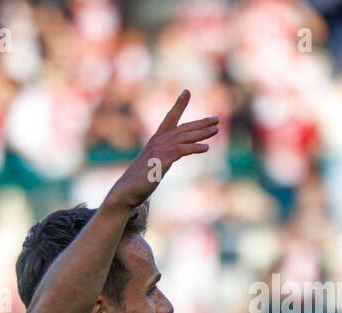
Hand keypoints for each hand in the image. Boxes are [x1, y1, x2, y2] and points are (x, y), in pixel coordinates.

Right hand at [105, 90, 218, 209]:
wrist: (125, 191)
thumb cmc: (138, 181)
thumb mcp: (152, 164)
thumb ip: (163, 157)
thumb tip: (170, 157)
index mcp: (155, 140)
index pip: (169, 118)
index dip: (179, 105)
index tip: (186, 92)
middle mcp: (158, 142)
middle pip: (183, 128)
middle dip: (200, 123)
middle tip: (215, 119)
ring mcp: (159, 150)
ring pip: (185, 137)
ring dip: (202, 133)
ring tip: (215, 130)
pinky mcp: (162, 160)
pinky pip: (182, 150)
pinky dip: (194, 148)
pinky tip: (206, 148)